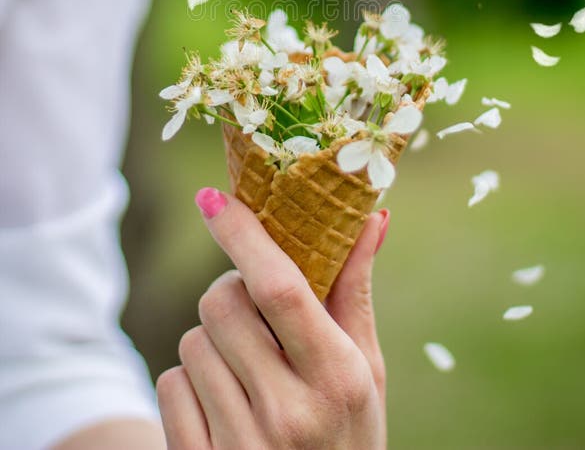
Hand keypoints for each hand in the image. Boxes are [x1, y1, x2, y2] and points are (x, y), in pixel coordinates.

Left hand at [157, 188, 389, 448]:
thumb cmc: (350, 433)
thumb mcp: (365, 369)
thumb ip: (356, 292)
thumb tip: (374, 217)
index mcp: (337, 378)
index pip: (281, 288)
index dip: (243, 236)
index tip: (211, 198)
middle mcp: (288, 412)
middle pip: (221, 303)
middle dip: (231, 290)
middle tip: (255, 311)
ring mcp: (240, 444)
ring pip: (192, 340)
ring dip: (213, 339)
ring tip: (247, 368)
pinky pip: (170, 384)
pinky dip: (191, 381)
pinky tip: (224, 404)